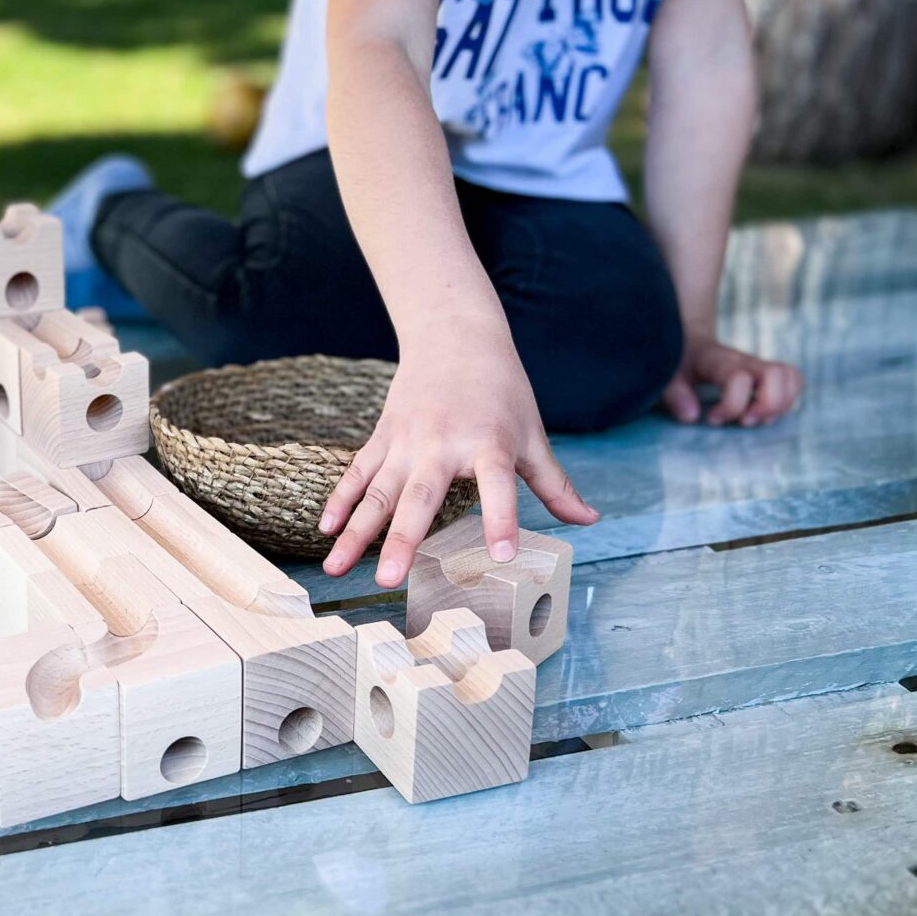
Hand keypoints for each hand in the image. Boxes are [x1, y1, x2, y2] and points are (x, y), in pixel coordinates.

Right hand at [318, 321, 598, 588]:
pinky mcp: (383, 437)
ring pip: (377, 493)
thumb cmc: (500, 390)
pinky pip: (358, 473)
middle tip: (388, 579)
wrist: (454, 335)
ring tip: (336, 568)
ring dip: (356, 532)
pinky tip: (326, 528)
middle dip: (401, 540)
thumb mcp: (531, 435)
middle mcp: (441, 444)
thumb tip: (589, 521)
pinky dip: (340, 500)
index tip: (500, 556)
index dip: (501, 519)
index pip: (497, 486)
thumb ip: (554, 484)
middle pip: (419, 497)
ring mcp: (406, 442)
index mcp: (487, 444)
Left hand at [661, 334, 802, 426]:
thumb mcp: (667, 376)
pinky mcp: (769, 376)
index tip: (711, 418)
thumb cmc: (678, 363)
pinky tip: (761, 413)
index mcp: (720, 361)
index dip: (730, 407)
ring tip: (754, 418)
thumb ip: (675, 394)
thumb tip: (691, 416)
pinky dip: (786, 403)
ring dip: (780, 406)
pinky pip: (793, 383)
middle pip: (779, 375)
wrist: (689, 343)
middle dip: (768, 405)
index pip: (740, 379)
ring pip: (792, 378)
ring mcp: (760, 368)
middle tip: (744, 421)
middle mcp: (746, 362)